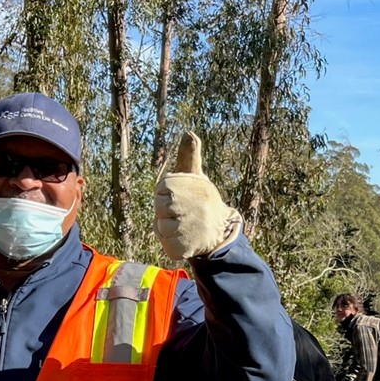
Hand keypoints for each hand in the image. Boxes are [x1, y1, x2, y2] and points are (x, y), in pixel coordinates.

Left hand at [154, 132, 240, 260]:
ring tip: (185, 226)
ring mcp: (186, 229)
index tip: (182, 197)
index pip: (160, 190)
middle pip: (158, 209)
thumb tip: (189, 132)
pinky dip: (173, 245)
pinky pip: (166, 245)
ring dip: (169, 229)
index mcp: (189, 186)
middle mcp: (189, 206)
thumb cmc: (202, 200)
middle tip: (184, 213)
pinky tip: (185, 240)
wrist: (221, 231)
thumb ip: (189, 156)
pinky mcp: (182, 248)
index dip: (167, 194)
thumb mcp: (196, 177)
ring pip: (160, 228)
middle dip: (167, 212)